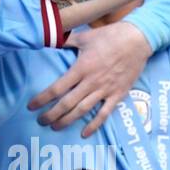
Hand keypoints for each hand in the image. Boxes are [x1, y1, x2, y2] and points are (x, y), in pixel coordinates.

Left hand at [28, 20, 151, 135]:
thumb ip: (66, 41)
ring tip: (55, 127)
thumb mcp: (85, 37)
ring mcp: (105, 90)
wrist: (138, 40)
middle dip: (52, 114)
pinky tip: (84, 133)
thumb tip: (50, 38)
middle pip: (67, 103)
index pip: (57, 88)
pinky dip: (94, 125)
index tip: (31, 106)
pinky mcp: (118, 95)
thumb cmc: (110, 36)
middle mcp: (91, 82)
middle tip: (41, 121)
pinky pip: (105, 113)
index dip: (43, 98)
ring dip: (67, 121)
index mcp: (81, 68)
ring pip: (83, 110)